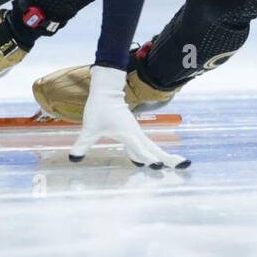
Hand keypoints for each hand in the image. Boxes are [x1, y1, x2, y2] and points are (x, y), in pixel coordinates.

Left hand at [71, 64, 189, 167]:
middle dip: (169, 158)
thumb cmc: (99, 108)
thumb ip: (83, 144)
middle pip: (155, 149)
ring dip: (165, 156)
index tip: (156, 167)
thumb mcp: (89, 127)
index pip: (140, 149)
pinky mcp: (135, 132)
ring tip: (179, 165)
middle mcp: (136, 134)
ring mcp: (137, 133)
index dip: (147, 159)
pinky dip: (154, 154)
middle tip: (184, 166)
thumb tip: (73, 158)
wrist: (107, 90)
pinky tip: (155, 162)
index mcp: (127, 133)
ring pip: (153, 147)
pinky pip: (147, 146)